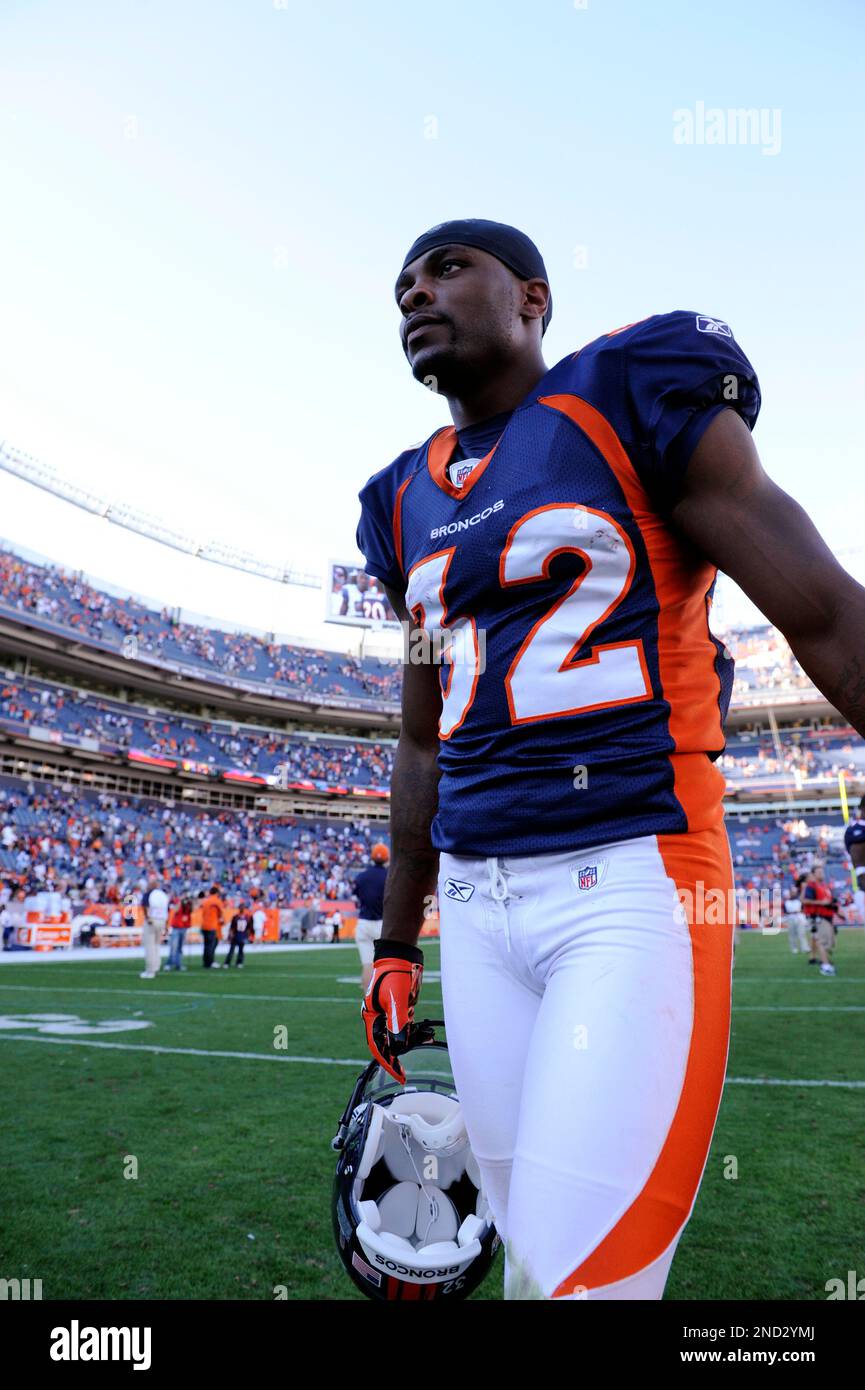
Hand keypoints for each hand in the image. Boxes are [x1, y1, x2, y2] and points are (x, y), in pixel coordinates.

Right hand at [362, 938, 423, 1082]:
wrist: (402, 954)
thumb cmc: (395, 974)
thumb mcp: (396, 1001)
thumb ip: (396, 1024)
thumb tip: (397, 1047)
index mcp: (372, 1016)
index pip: (377, 1046)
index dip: (387, 1063)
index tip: (397, 1076)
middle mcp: (378, 1016)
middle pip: (387, 1042)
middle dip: (398, 1055)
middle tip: (406, 1071)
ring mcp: (389, 1012)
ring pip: (399, 1034)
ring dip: (411, 1041)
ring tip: (425, 1042)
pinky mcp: (400, 1007)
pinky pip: (407, 1024)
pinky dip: (416, 1031)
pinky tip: (426, 1034)